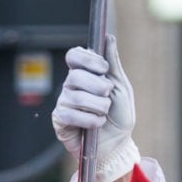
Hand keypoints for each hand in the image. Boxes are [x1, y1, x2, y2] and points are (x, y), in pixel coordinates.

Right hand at [52, 44, 136, 170]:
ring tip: (104, 114)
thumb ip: (113, 64)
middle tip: (108, 95)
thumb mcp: (120, 86)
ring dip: (97, 106)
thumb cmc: (119, 115)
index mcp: (85, 74)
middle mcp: (71, 86)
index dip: (87, 59)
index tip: (104, 68)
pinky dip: (89, 120)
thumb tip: (108, 38)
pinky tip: (96, 124)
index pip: (74, 55)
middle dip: (98, 86)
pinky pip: (69, 114)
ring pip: (75, 96)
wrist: (117, 144)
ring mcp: (64, 102)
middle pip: (75, 76)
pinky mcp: (60, 120)